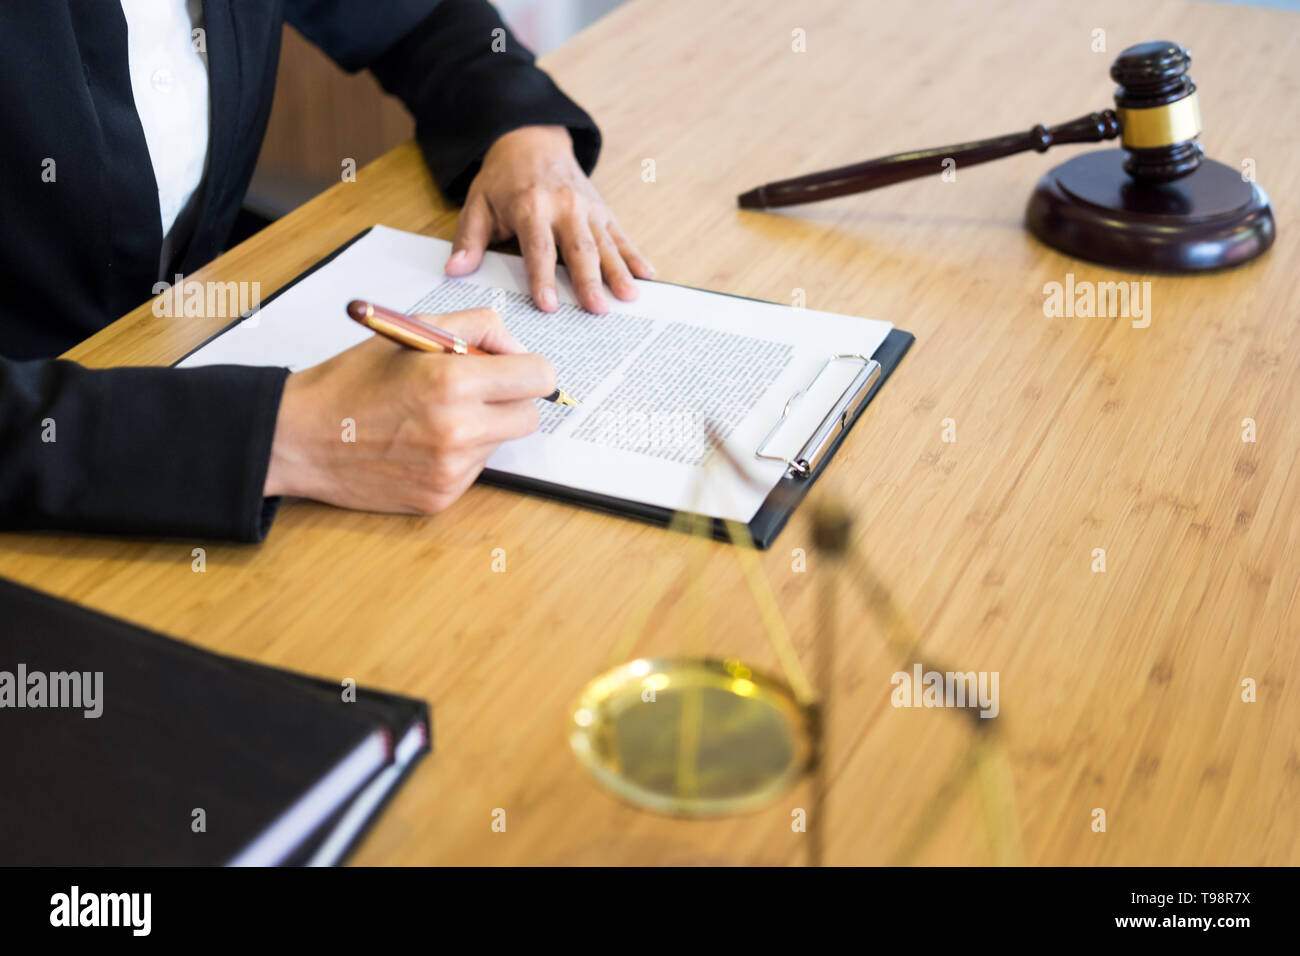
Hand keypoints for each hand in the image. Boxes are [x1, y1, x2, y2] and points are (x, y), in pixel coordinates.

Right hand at [264, 309, 554, 513]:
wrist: (300, 438)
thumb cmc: (352, 380)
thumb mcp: (411, 330)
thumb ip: (475, 327)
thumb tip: (515, 347)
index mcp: (452, 381)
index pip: (539, 377)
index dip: (528, 369)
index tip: (510, 368)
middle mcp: (458, 430)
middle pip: (530, 416)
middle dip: (511, 399)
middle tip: (475, 391)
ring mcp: (452, 470)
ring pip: (501, 443)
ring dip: (482, 427)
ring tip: (433, 417)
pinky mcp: (442, 497)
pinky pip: (475, 470)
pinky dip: (458, 454)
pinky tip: (420, 443)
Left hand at [446, 124, 653, 313]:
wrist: (532, 140)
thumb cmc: (503, 180)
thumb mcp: (477, 204)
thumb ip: (469, 239)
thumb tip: (455, 270)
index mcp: (530, 206)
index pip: (538, 248)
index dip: (543, 278)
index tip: (549, 306)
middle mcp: (563, 206)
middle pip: (578, 249)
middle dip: (589, 280)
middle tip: (598, 309)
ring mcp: (587, 208)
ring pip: (605, 244)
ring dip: (619, 271)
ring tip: (630, 296)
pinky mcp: (602, 210)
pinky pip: (620, 235)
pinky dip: (634, 255)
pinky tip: (647, 274)